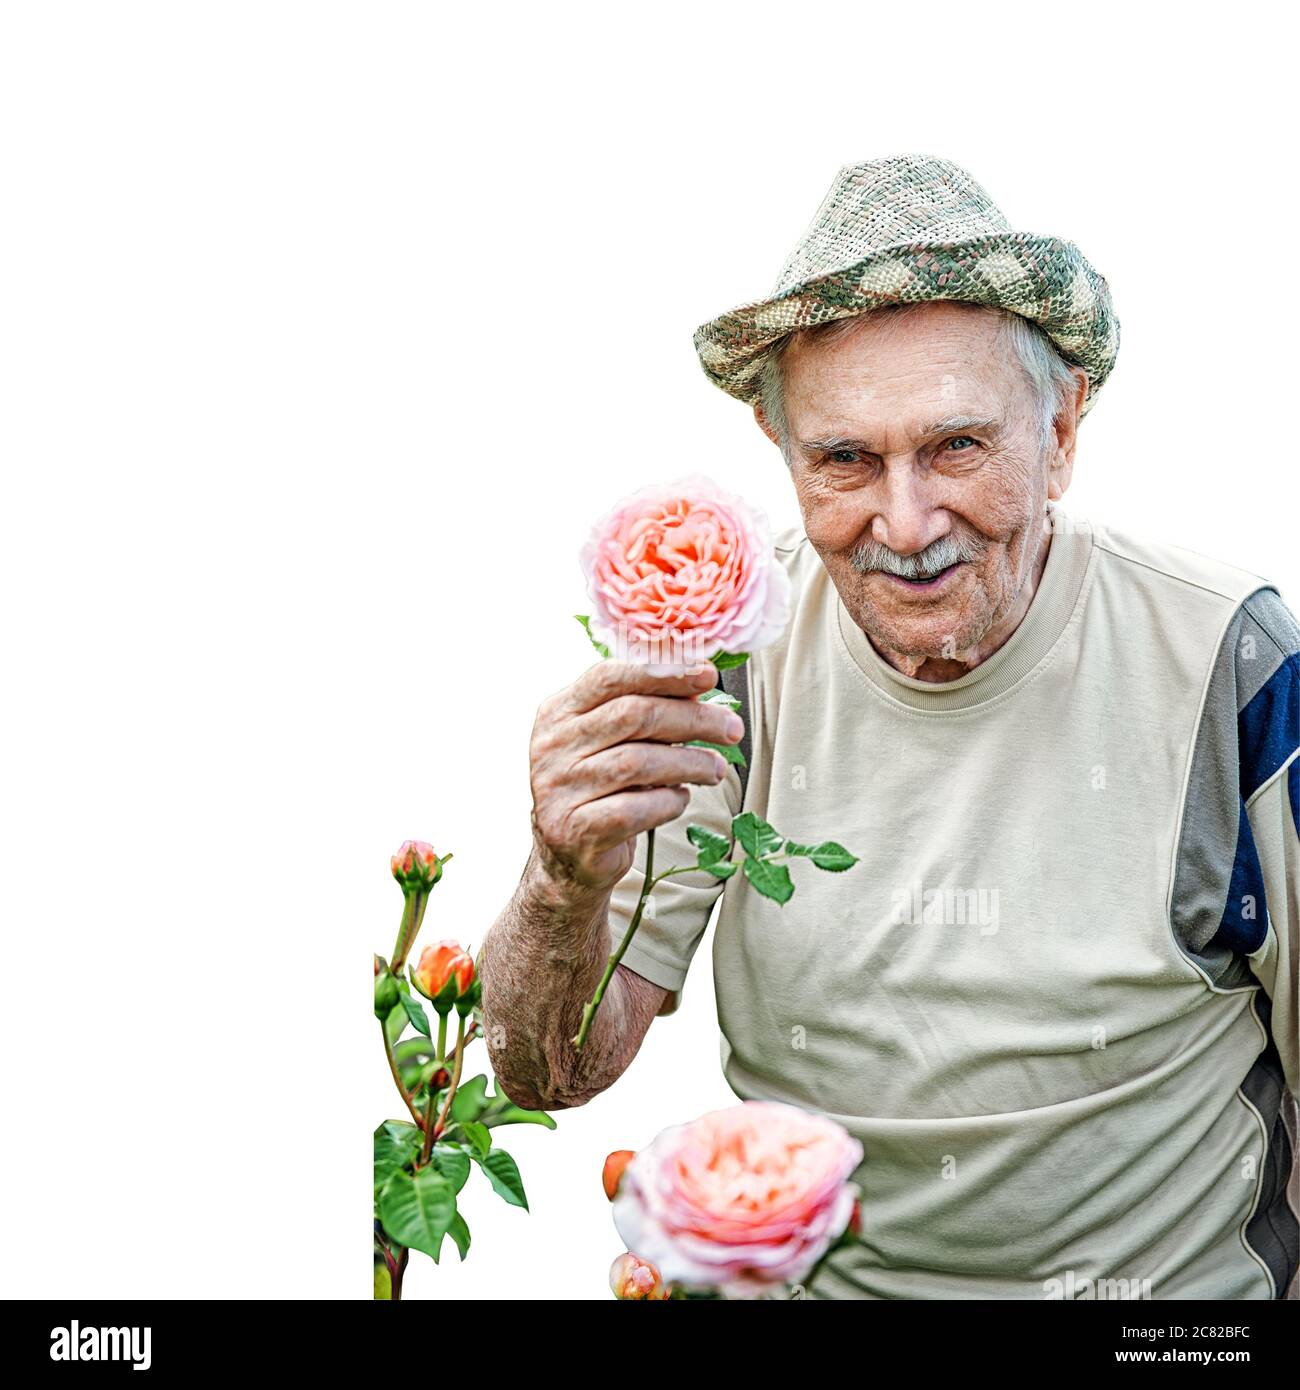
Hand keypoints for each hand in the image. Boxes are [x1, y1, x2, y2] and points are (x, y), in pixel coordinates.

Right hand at [528, 660, 743, 895]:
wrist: (568, 856)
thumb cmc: (601, 788)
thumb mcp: (611, 741)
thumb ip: (643, 711)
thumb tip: (700, 688)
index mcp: (559, 713)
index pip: (610, 676)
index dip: (664, 673)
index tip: (708, 675)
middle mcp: (552, 747)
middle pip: (632, 716)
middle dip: (692, 718)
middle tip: (731, 728)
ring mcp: (559, 789)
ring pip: (639, 762)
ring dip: (690, 762)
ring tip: (716, 768)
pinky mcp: (576, 829)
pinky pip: (637, 807)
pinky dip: (670, 801)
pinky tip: (680, 798)